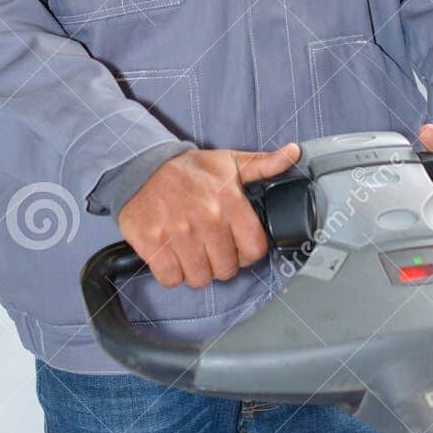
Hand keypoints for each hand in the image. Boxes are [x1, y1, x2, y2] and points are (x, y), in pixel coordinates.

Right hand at [117, 142, 300, 287]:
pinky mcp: (152, 244)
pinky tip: (171, 255)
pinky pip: (171, 279)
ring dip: (195, 270)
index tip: (236, 245)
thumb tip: (294, 154)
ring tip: (190, 251)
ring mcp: (178, 234)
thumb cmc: (186, 169)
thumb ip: (263, 164)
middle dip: (219, 262)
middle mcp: (207, 220)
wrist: (139, 166)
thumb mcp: (228, 162)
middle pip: (226, 270)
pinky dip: (171, 273)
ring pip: (199, 278)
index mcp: (229, 202)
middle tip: (208, 247)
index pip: (255, 250)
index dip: (247, 252)